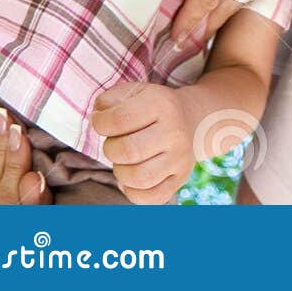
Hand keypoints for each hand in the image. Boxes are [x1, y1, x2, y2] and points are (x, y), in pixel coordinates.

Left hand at [91, 82, 196, 204]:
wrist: (193, 118)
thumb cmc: (152, 107)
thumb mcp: (135, 92)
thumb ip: (109, 99)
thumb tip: (98, 116)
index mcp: (162, 104)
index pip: (118, 119)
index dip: (100, 123)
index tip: (102, 122)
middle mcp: (175, 131)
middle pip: (127, 151)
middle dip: (111, 149)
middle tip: (116, 143)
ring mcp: (181, 157)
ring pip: (138, 178)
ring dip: (120, 172)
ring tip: (125, 161)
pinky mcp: (181, 178)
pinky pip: (150, 198)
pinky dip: (133, 192)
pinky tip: (132, 178)